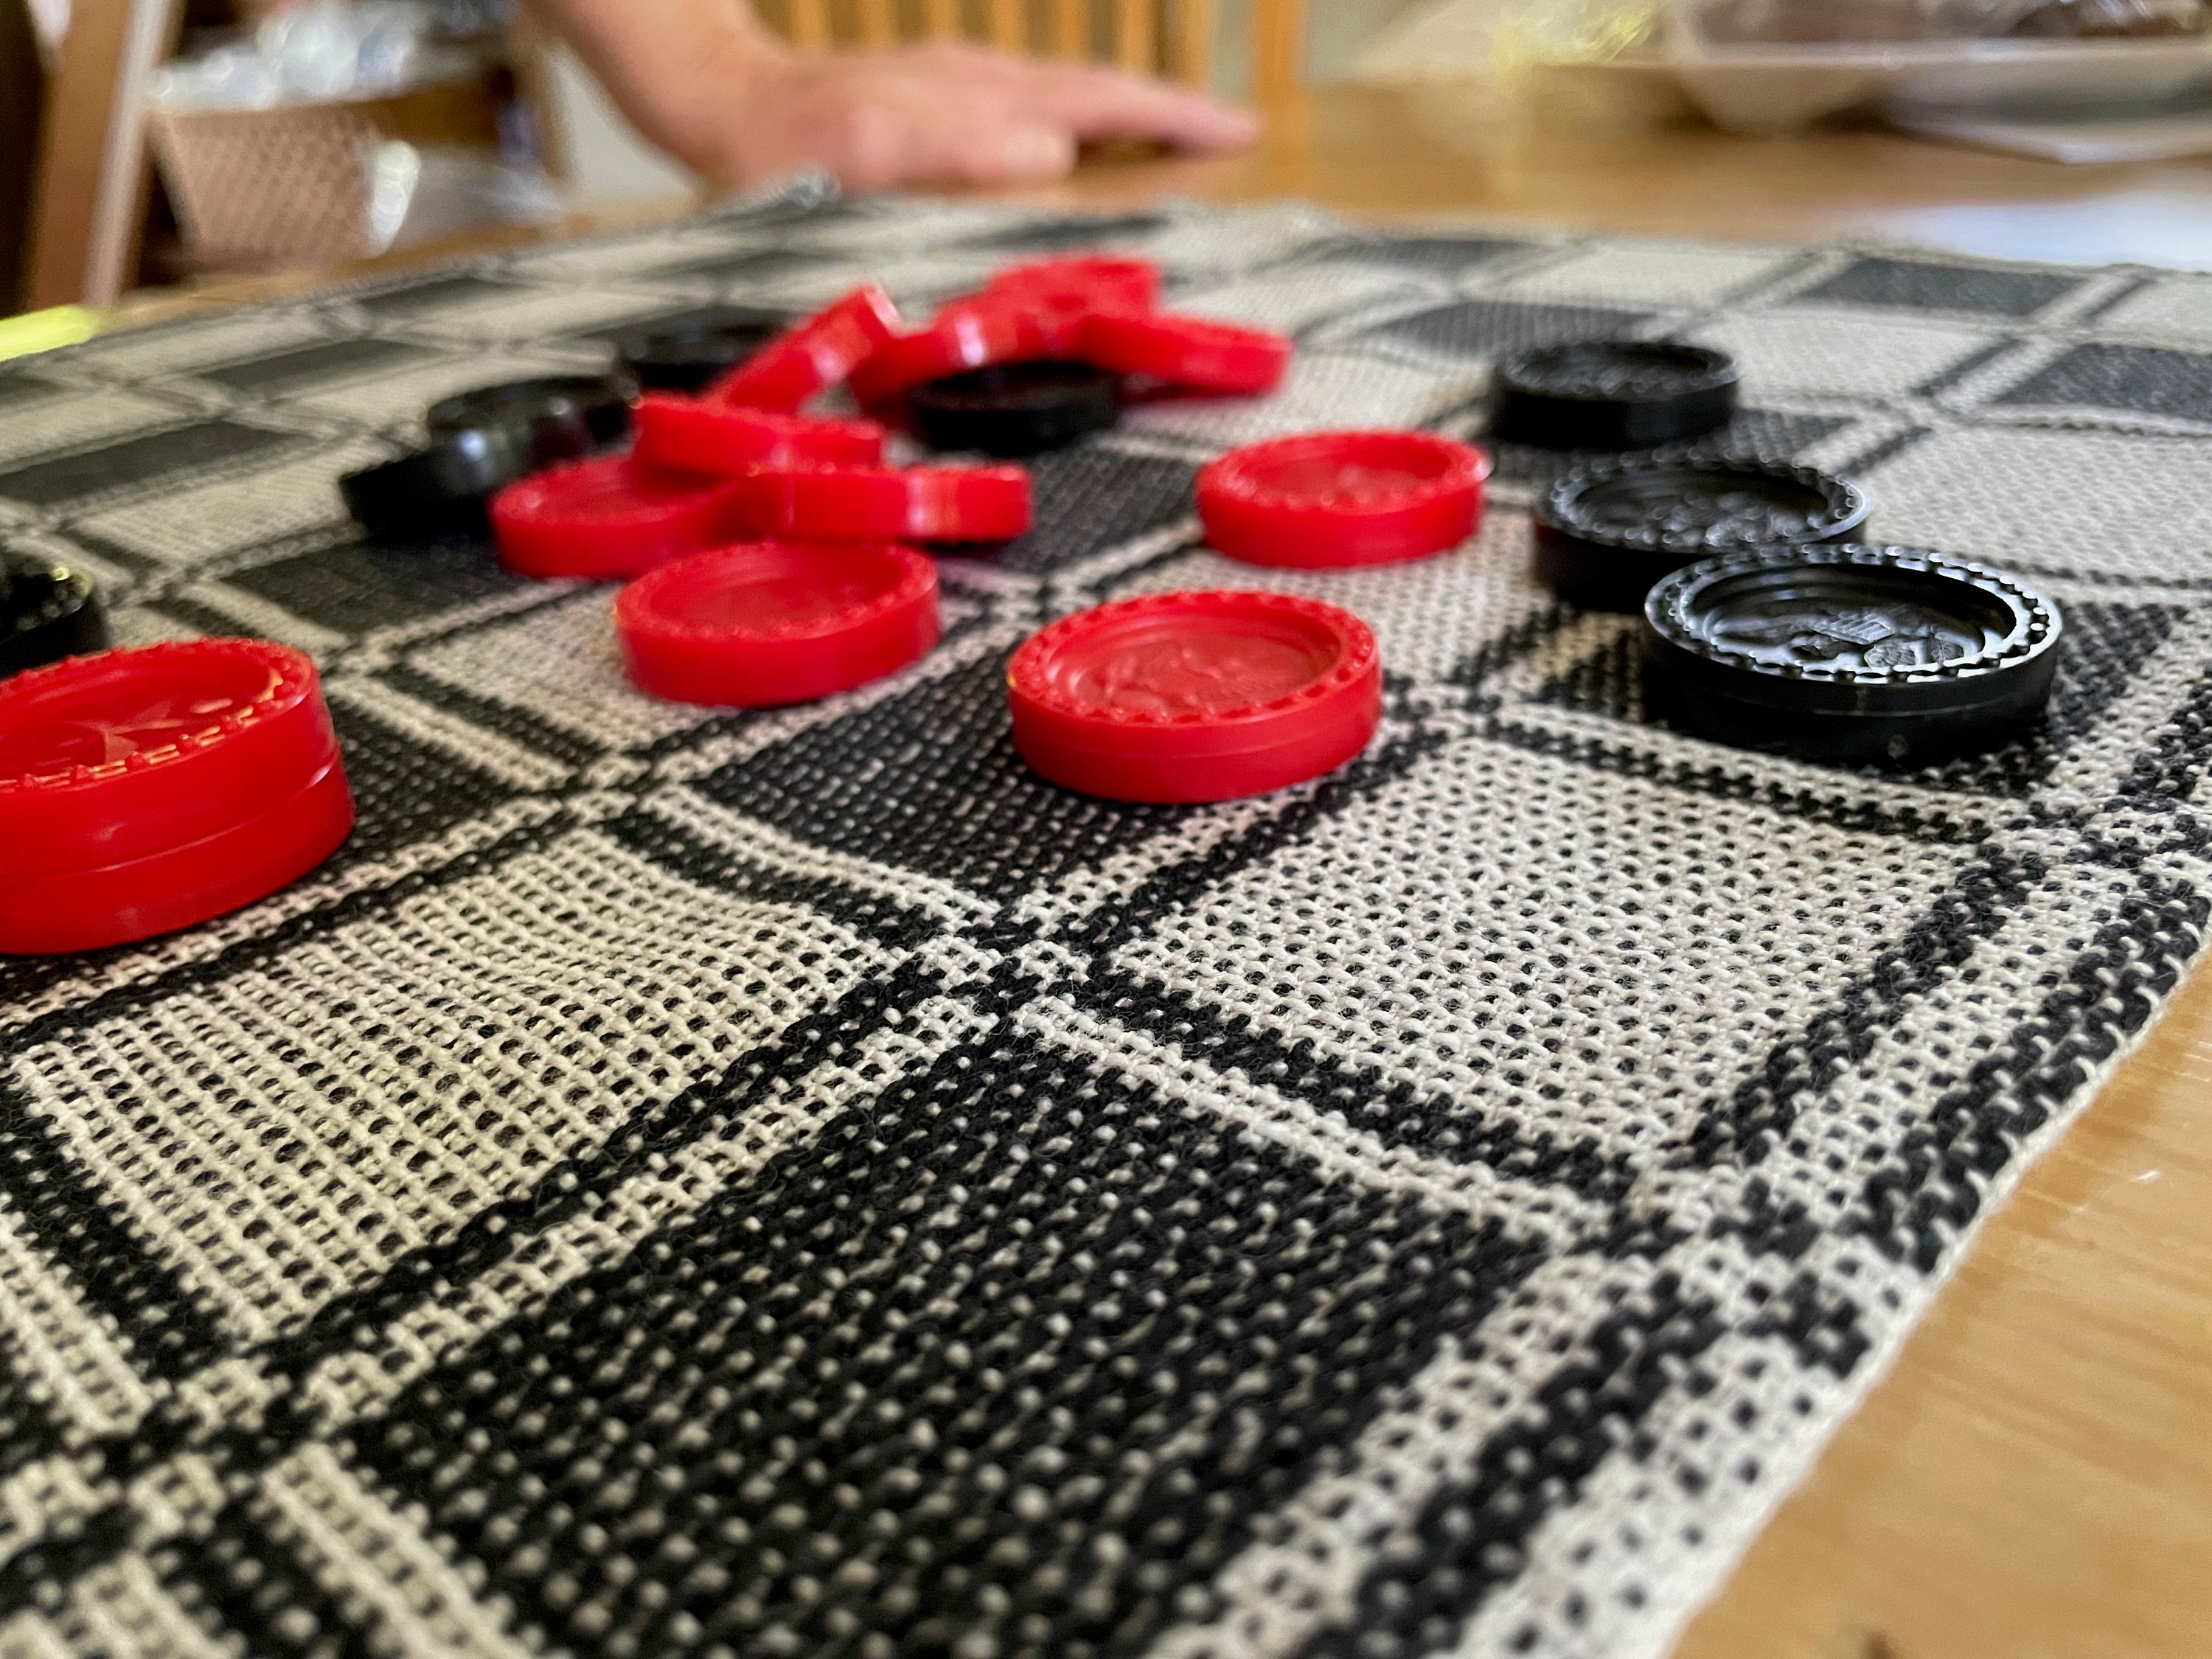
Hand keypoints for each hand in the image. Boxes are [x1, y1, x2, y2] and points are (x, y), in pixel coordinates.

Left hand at [673, 40, 1260, 189]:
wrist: (717, 100)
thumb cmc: (785, 148)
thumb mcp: (867, 155)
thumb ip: (961, 150)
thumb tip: (1056, 150)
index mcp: (979, 99)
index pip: (1101, 101)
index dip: (1171, 120)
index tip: (1237, 135)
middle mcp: (977, 82)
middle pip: (1096, 90)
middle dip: (1171, 112)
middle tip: (1240, 133)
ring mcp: (955, 86)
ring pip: (1065, 92)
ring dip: (1128, 115)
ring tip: (1183, 135)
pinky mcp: (930, 98)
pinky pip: (1027, 104)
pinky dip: (1073, 119)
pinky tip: (1075, 141)